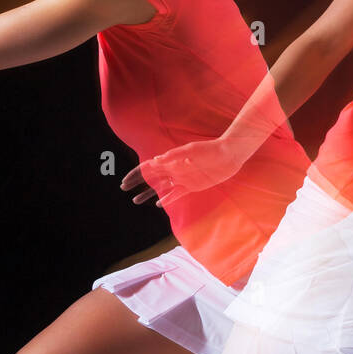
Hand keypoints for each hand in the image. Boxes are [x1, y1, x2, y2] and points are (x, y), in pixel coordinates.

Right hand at [120, 136, 235, 208]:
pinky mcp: (192, 186)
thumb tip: (155, 160)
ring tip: (135, 200)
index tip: (124, 182)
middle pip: (150, 178)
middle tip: (123, 189)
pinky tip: (158, 204)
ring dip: (147, 193)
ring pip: (160, 188)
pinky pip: (175, 194)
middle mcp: (174, 169)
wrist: (228, 156)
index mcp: (171, 160)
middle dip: (136, 183)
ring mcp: (182, 178)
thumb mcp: (191, 150)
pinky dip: (166, 199)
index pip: (148, 167)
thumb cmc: (209, 150)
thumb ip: (174, 156)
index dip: (135, 174)